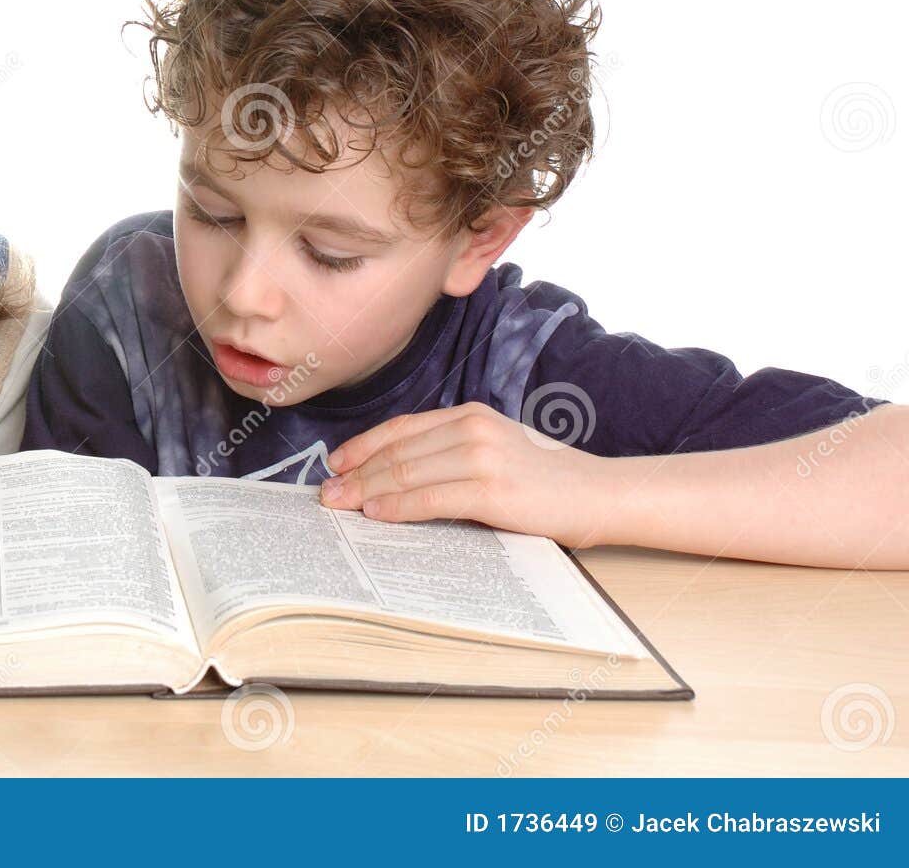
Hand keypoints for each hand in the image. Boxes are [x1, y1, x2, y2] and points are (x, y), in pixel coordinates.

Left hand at [320, 401, 617, 546]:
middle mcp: (472, 429)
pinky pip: (429, 499)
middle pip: (397, 452)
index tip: (336, 465)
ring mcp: (482, 457)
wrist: (601, 494)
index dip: (362, 447)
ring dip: (366, 492)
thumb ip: (452, 452)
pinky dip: (397, 507)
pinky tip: (376, 515)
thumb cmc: (547, 480)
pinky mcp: (491, 490)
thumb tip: (396, 474)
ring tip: (340, 506)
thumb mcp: (497, 448)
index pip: (401, 428)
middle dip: (355, 474)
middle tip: (326, 493)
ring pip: (406, 474)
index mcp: (471, 415)